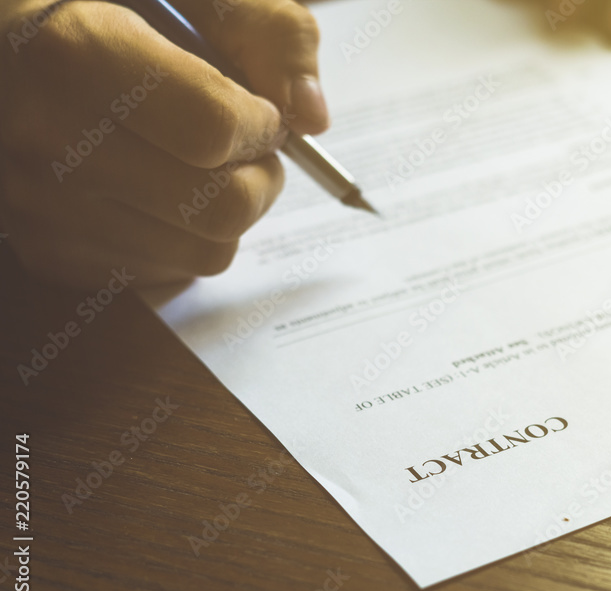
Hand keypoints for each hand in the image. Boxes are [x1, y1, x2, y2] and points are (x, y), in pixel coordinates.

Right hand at [0, 0, 328, 288]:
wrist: (7, 52)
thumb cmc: (98, 8)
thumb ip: (261, 28)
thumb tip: (310, 117)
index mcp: (71, 51)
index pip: (213, 132)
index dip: (260, 122)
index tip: (257, 108)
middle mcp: (44, 140)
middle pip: (220, 208)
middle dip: (259, 175)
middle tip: (246, 144)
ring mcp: (39, 207)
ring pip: (203, 253)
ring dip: (227, 213)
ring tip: (200, 164)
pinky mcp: (47, 252)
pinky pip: (162, 274)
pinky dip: (182, 238)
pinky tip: (156, 189)